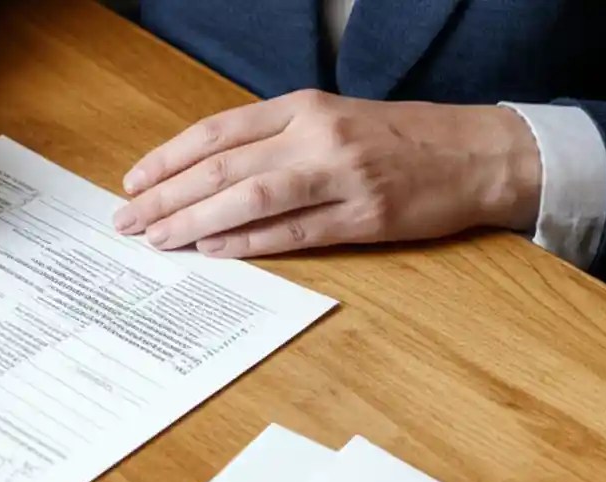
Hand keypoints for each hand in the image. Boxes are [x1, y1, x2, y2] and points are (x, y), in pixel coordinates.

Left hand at [113, 90, 541, 257]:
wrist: (478, 153)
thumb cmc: (398, 138)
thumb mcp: (334, 120)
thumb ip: (276, 141)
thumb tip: (210, 173)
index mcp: (304, 107)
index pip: (217, 132)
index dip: (168, 158)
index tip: (132, 181)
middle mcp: (317, 136)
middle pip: (222, 167)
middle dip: (165, 196)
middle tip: (127, 220)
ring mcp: (342, 176)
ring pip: (250, 198)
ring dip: (195, 220)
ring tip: (158, 239)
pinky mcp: (364, 217)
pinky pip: (294, 232)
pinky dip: (249, 242)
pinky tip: (213, 249)